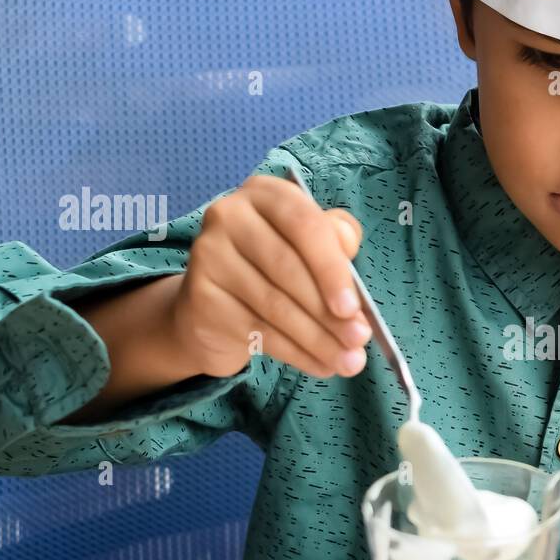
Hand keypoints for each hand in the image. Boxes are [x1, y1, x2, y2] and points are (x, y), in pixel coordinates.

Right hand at [171, 173, 371, 380]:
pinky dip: (296, 353)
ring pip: (274, 305)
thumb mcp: (309, 247)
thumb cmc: (274, 269)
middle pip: (288, 268)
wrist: (212, 306)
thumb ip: (336, 239)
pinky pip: (258, 330)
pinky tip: (321, 365)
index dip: (331, 267)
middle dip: (329, 312)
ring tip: (348, 362)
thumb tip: (349, 250)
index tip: (353, 306)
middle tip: (359, 340)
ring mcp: (209, 255)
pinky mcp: (200, 297)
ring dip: (318, 340)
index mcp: (266, 194)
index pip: (304, 224)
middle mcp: (229, 215)